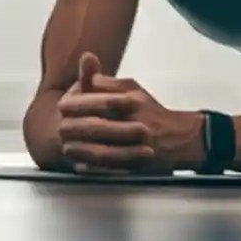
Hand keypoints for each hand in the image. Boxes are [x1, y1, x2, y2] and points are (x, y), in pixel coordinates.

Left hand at [56, 52, 203, 175]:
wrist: (179, 137)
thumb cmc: (151, 112)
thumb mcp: (133, 89)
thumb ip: (108, 82)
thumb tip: (87, 73)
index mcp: (133, 100)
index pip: (99, 100)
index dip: (76, 104)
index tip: (62, 106)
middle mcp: (137, 121)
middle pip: (97, 126)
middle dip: (74, 128)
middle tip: (61, 129)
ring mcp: (138, 145)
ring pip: (103, 149)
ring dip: (80, 149)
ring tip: (67, 147)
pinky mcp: (139, 164)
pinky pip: (111, 168)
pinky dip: (93, 167)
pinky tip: (81, 163)